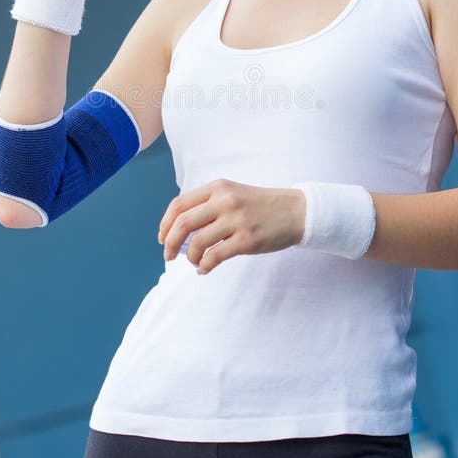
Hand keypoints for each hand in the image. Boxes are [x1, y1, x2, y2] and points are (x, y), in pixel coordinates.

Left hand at [158, 179, 306, 274]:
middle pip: (183, 223)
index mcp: (218, 188)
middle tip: (168, 256)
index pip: (179, 205)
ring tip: (194, 261)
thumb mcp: (232, 194)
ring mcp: (236, 220)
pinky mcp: (247, 239)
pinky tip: (205, 269)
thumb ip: (207, 205)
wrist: (295, 211)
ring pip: (197, 242)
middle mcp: (225, 201)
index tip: (162, 238)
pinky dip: (204, 266)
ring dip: (190, 256)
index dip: (165, 224)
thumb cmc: (260, 205)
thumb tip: (177, 230)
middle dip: (170, 243)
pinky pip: (215, 256)